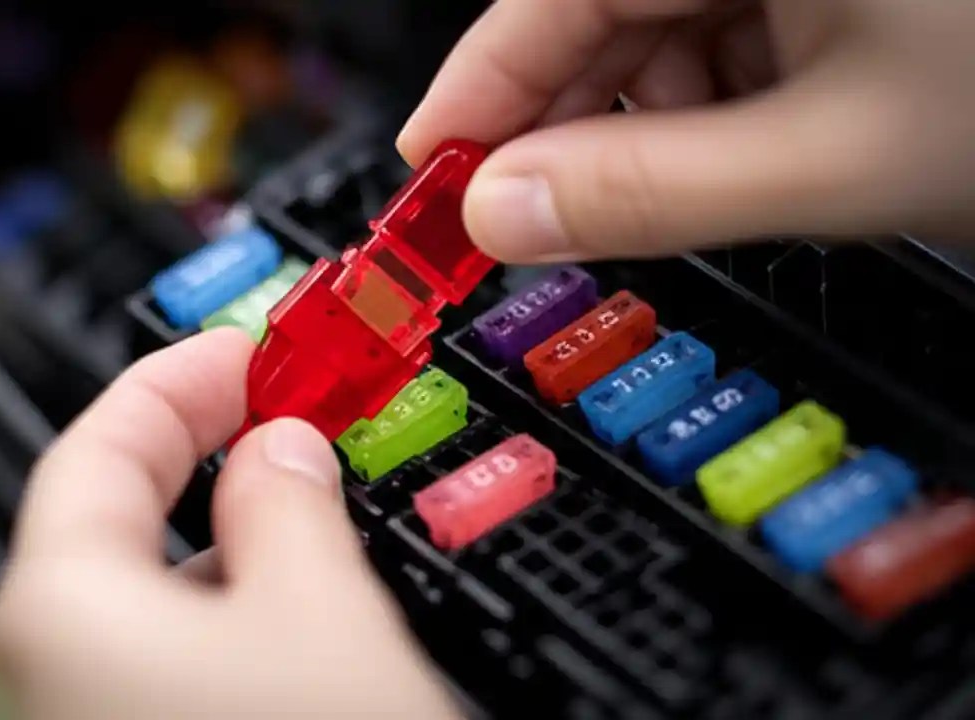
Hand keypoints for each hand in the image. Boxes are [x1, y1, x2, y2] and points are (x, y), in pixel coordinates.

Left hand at [0, 328, 460, 718]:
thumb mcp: (324, 619)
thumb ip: (291, 506)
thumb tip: (282, 451)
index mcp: (56, 611)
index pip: (104, 439)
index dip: (186, 374)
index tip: (250, 346)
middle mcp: (32, 674)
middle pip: (115, 522)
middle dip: (208, 460)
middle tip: (287, 416)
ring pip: (145, 607)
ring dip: (223, 556)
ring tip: (313, 535)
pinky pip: (155, 669)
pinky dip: (217, 631)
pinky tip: (289, 639)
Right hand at [398, 0, 974, 262]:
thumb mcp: (832, 159)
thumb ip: (647, 195)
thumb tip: (509, 212)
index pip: (545, 3)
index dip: (473, 100)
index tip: (428, 184)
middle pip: (597, 13)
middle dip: (560, 125)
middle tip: (526, 222)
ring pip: (662, 27)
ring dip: (643, 122)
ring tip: (664, 196)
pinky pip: (730, 28)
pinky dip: (713, 100)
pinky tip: (734, 149)